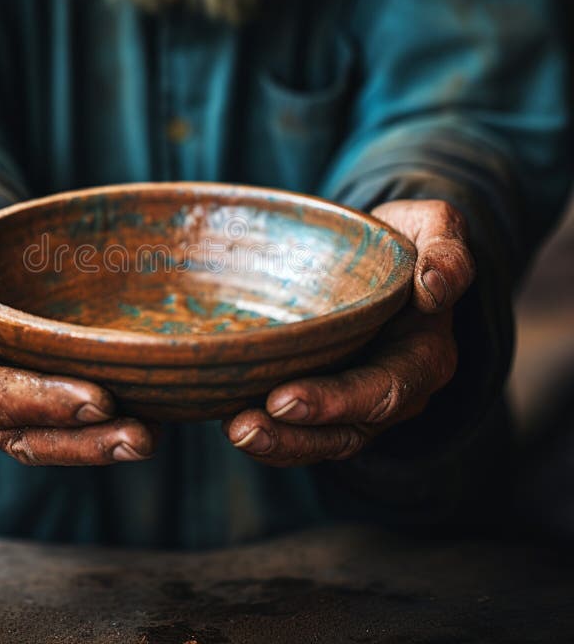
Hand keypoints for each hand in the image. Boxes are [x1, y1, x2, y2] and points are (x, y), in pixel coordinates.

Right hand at [0, 188, 155, 464]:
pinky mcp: (23, 400)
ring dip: (97, 448)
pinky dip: (98, 432)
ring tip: (148, 441)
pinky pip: (57, 427)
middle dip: (82, 439)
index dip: (40, 401)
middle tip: (142, 437)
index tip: (99, 399)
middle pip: (21, 432)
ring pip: (44, 442)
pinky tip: (150, 422)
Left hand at [223, 199, 475, 465]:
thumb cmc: (406, 240)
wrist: (388, 254)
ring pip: (321, 440)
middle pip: (347, 429)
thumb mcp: (434, 227)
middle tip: (243, 428)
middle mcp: (395, 390)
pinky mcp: (330, 396)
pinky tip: (227, 420)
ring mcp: (360, 400)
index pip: (384, 390)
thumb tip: (434, 288)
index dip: (336, 402)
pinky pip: (303, 428)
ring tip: (233, 432)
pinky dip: (270, 432)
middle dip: (293, 435)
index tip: (284, 398)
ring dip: (276, 444)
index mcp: (424, 355)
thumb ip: (446, 249)